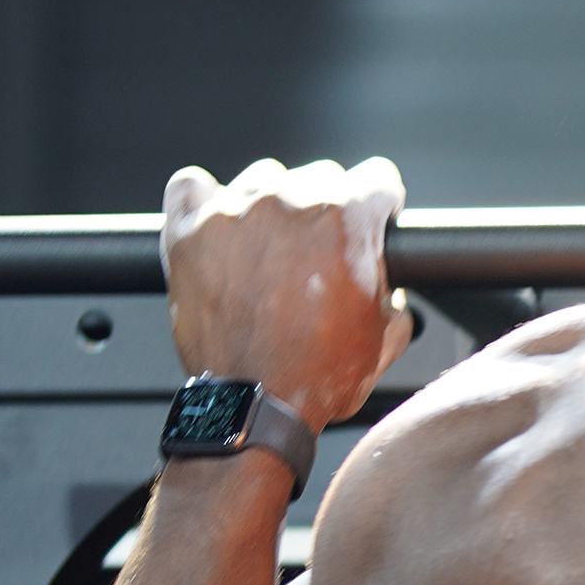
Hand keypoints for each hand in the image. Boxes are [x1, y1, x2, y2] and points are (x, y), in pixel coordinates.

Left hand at [160, 154, 413, 430]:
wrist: (257, 406)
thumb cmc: (317, 378)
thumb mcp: (384, 341)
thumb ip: (395, 299)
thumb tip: (389, 291)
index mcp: (347, 220)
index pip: (378, 178)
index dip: (380, 206)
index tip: (372, 219)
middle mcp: (290, 201)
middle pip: (320, 177)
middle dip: (324, 214)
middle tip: (316, 259)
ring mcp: (235, 210)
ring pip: (261, 180)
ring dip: (269, 210)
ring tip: (266, 255)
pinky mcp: (189, 230)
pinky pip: (191, 185)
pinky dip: (204, 202)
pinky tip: (218, 229)